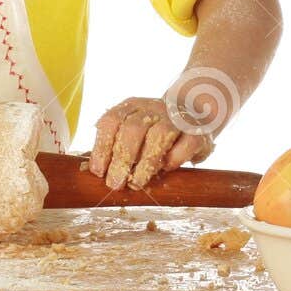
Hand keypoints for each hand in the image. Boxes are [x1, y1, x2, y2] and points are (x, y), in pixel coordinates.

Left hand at [87, 96, 216, 190]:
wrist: (195, 111)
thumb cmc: (154, 130)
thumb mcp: (133, 131)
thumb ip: (116, 146)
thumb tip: (93, 170)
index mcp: (131, 106)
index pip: (111, 122)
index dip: (102, 147)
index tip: (98, 171)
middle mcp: (152, 108)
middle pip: (133, 129)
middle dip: (122, 159)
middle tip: (115, 183)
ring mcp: (176, 118)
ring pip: (159, 136)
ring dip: (145, 163)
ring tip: (136, 183)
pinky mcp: (197, 131)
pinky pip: (185, 144)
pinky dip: (173, 159)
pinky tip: (165, 170)